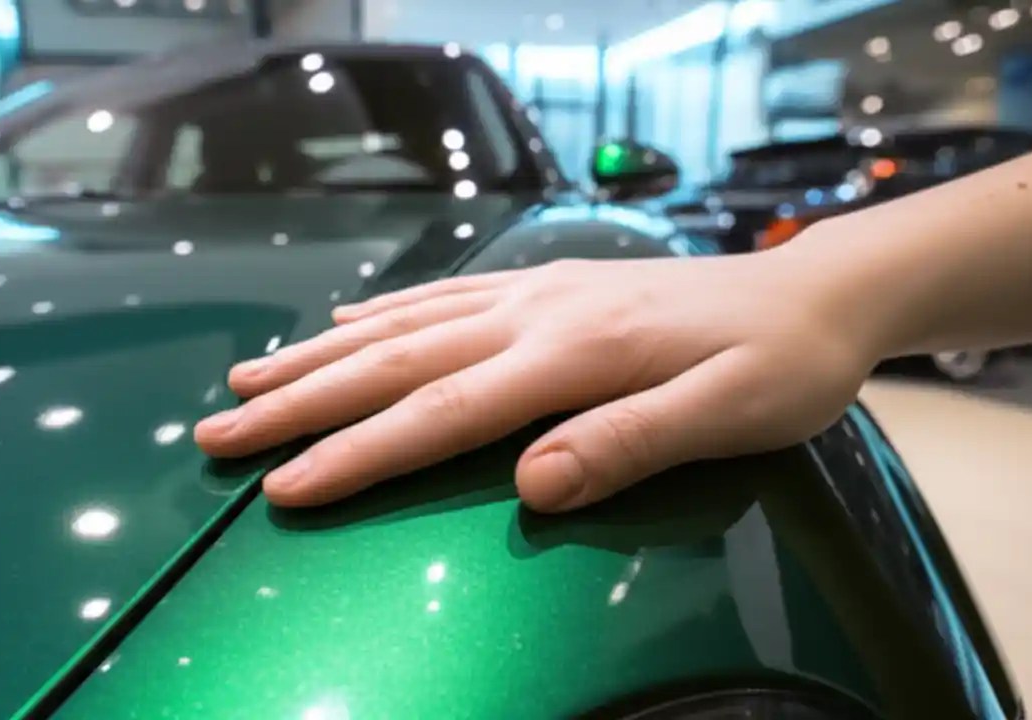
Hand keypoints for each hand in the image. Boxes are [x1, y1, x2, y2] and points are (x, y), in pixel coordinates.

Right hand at [195, 242, 878, 511]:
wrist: (812, 292)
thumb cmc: (779, 366)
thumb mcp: (728, 415)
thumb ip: (627, 444)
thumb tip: (533, 484)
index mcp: (571, 354)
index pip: (440, 413)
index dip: (356, 453)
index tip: (284, 484)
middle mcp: (535, 316)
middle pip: (394, 363)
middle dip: (300, 402)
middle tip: (219, 430)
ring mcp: (534, 295)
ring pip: (402, 324)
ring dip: (319, 356)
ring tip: (249, 378)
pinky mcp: (545, 288)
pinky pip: (442, 297)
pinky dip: (382, 313)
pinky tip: (343, 322)